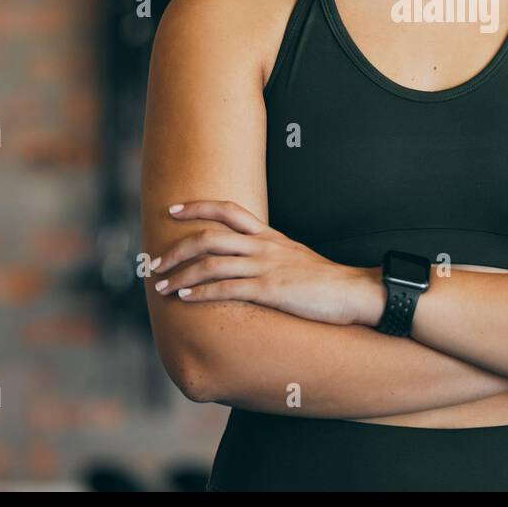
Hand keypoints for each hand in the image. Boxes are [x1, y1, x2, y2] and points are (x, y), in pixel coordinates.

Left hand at [151, 200, 369, 325]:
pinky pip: (228, 289)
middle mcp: (263, 246)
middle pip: (210, 237)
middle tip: (154, 262)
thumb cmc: (324, 280)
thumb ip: (269, 254)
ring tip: (161, 286)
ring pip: (212, 264)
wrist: (353, 291)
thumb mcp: (294, 257)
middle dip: (176, 249)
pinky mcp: (270, 290)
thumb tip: (246, 261)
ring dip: (181, 275)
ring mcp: (266, 267)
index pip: (228, 211)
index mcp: (269, 236)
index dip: (198, 207)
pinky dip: (201, 293)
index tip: (172, 211)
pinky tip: (185, 298)